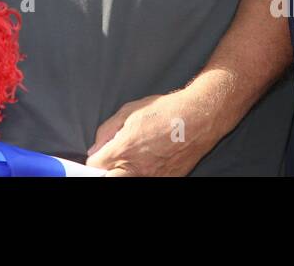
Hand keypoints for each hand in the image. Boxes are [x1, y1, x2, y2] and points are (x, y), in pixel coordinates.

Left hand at [85, 90, 216, 176]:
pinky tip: (148, 160)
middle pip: (108, 179)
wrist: (198, 119)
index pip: (94, 166)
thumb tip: (95, 149)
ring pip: (128, 181)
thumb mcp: (129, 112)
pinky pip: (147, 180)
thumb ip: (107, 131)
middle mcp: (137, 169)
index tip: (99, 155)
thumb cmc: (165, 111)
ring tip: (133, 158)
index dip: (94, 159)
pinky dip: (143, 173)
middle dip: (106, 171)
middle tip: (111, 161)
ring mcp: (152, 178)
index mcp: (124, 149)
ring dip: (124, 172)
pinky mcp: (167, 180)